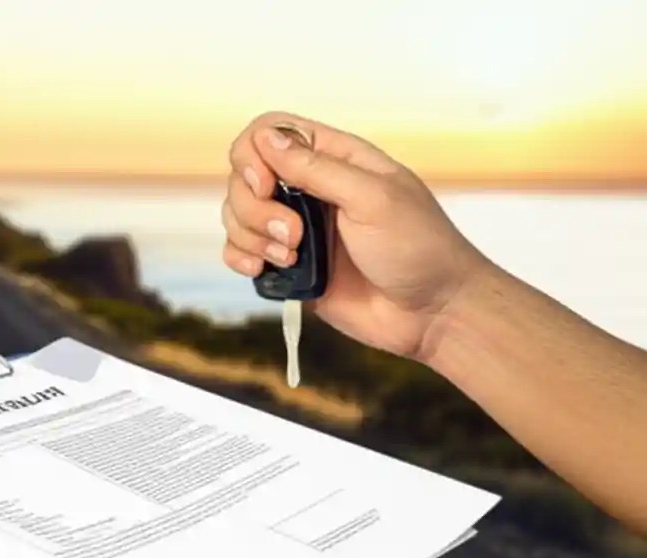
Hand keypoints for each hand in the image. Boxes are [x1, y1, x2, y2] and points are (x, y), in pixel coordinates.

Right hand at [221, 112, 493, 360]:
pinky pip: (241, 252)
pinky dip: (241, 259)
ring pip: (238, 215)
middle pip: (244, 176)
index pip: (269, 132)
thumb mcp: (373, 198)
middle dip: (254, 207)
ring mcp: (296, 228)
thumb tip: (264, 138)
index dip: (253, 156)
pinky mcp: (288, 266)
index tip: (266, 186)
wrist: (432, 312)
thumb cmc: (418, 247)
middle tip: (293, 235)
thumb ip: (316, 168)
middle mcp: (310, 189)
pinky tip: (264, 270)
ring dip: (252, 236)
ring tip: (290, 258)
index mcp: (334, 159)